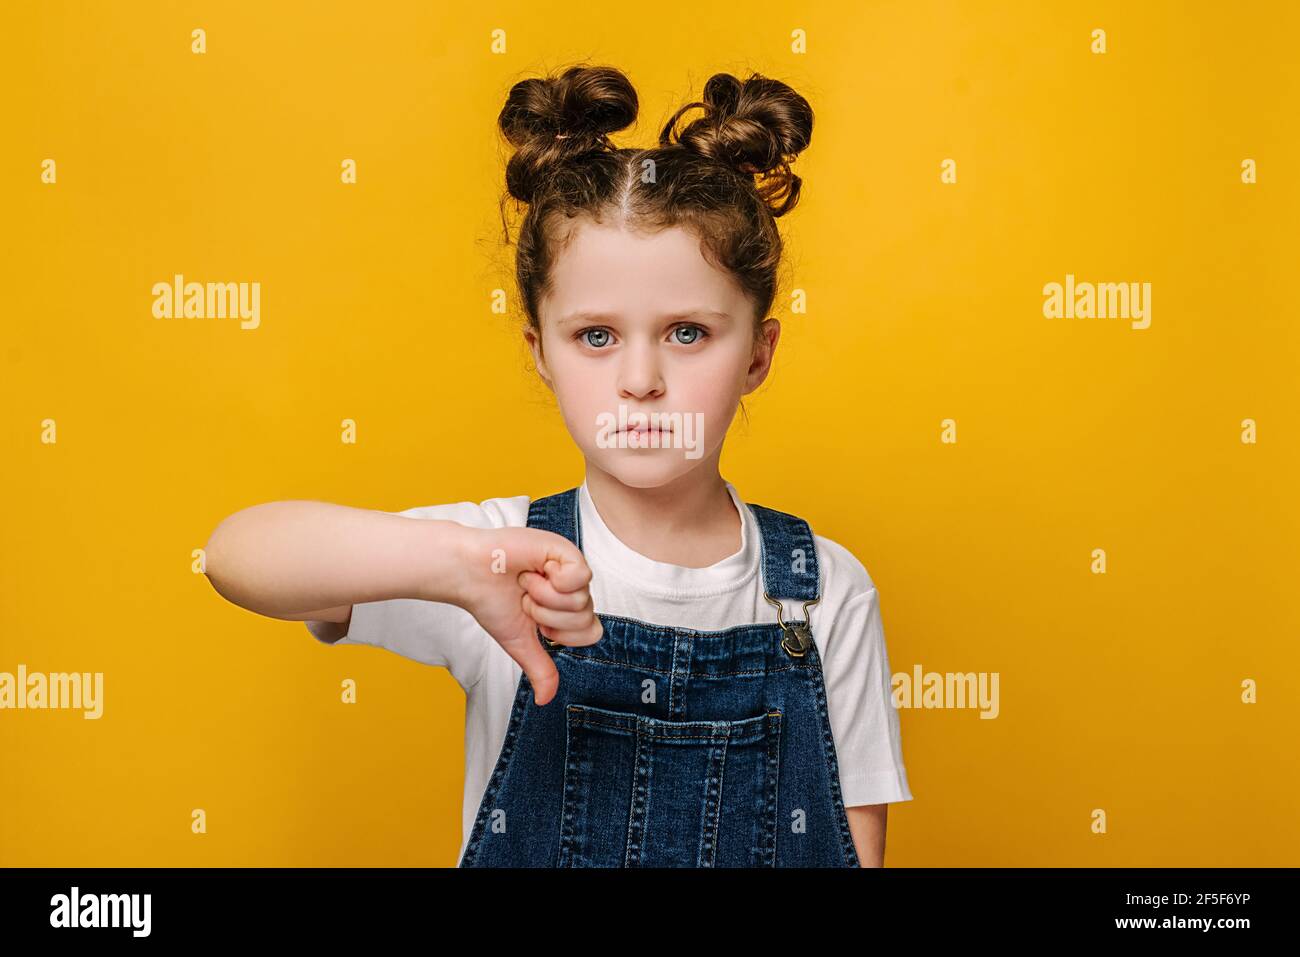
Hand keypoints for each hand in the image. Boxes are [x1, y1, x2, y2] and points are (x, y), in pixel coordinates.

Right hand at [455, 526, 602, 704]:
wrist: (470, 574)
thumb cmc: (491, 601)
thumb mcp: (519, 642)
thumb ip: (539, 668)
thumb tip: (546, 700)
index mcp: (567, 608)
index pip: (591, 633)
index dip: (562, 633)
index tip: (536, 623)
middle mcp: (573, 588)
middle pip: (585, 618)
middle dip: (547, 616)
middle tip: (525, 599)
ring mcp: (570, 568)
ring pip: (581, 600)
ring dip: (544, 597)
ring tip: (526, 583)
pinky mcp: (565, 550)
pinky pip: (580, 576)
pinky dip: (552, 580)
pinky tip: (534, 570)